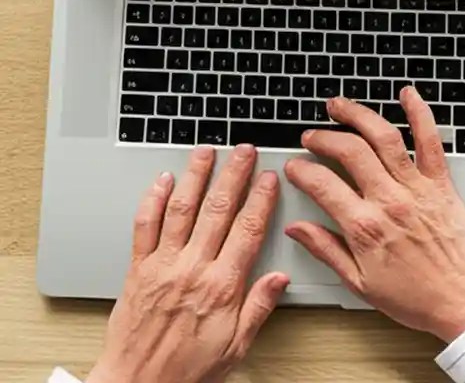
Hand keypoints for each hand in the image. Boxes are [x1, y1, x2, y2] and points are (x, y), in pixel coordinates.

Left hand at [87, 145, 287, 382]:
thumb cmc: (186, 371)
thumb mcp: (237, 346)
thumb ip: (259, 307)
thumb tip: (280, 277)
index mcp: (222, 287)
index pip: (247, 230)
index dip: (261, 199)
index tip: (269, 177)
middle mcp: (192, 269)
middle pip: (218, 210)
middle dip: (233, 174)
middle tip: (243, 150)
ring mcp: (162, 266)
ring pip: (181, 210)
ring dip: (196, 176)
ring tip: (206, 151)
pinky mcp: (138, 270)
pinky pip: (144, 227)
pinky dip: (152, 200)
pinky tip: (163, 180)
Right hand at [284, 90, 464, 341]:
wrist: (464, 302)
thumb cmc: (418, 298)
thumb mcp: (360, 284)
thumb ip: (326, 250)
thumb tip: (298, 229)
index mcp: (365, 228)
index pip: (322, 186)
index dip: (302, 171)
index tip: (294, 167)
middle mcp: (390, 202)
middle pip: (349, 152)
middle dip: (324, 138)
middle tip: (311, 136)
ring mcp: (418, 189)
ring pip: (384, 139)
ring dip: (358, 116)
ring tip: (340, 106)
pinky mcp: (443, 185)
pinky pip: (431, 142)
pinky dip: (421, 114)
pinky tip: (409, 95)